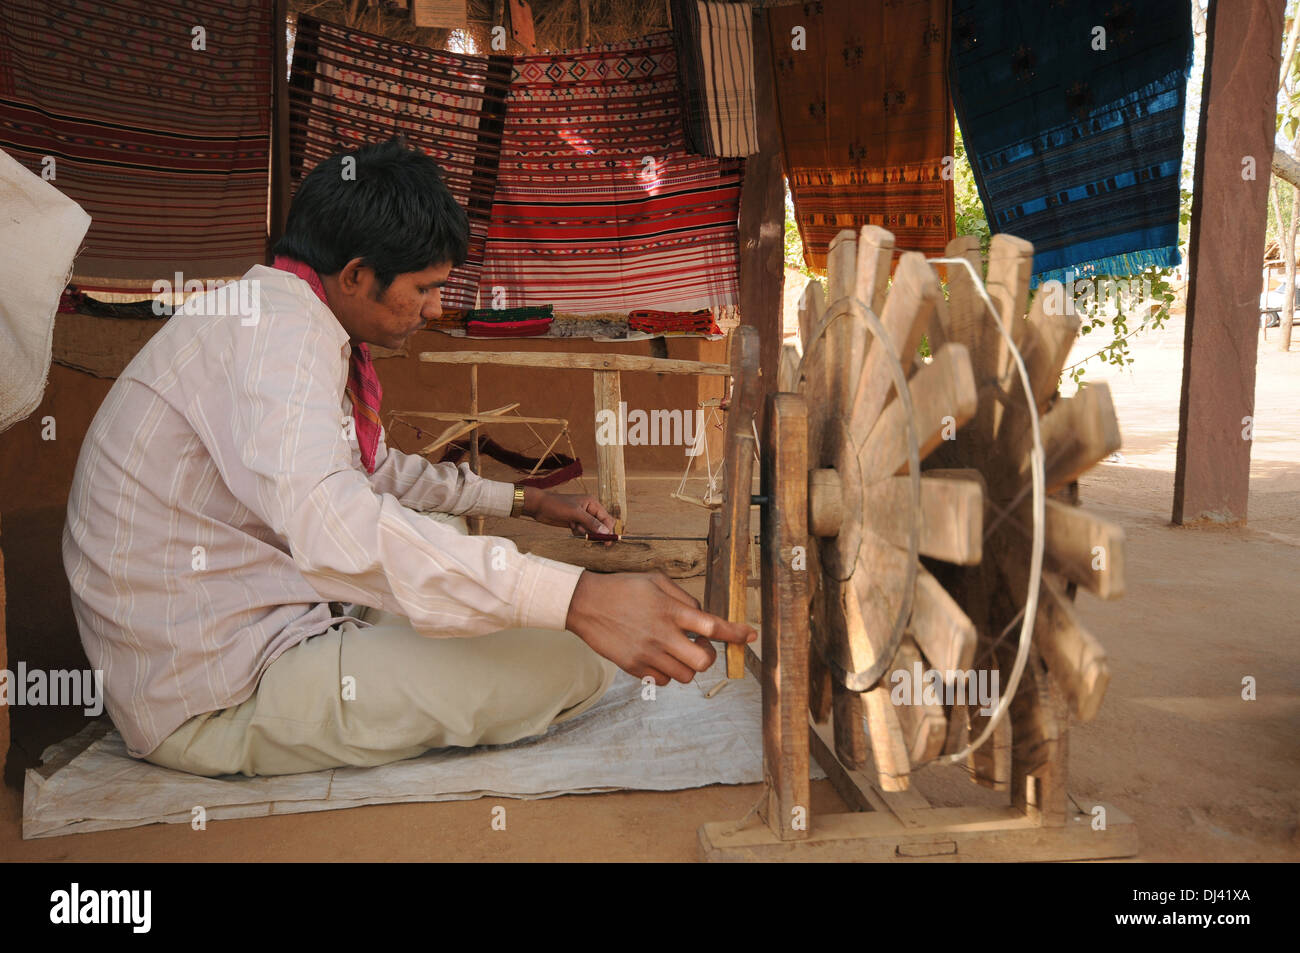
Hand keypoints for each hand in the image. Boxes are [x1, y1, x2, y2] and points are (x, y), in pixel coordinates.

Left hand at [523, 488, 615, 537]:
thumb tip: (606, 531)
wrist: (539, 506)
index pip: (606, 518)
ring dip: (585, 532)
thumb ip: (591, 522)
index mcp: (592, 503)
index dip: (608, 530)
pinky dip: (578, 532)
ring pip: (591, 530)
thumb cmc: (556, 505)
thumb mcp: (575, 513)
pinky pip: (583, 531)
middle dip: (596, 532)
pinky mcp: (575, 522)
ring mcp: (582, 517)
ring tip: (574, 526)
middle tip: (590, 538)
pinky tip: (571, 527)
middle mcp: (589, 510)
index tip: (607, 542)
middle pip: (600, 525)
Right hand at [564, 571, 756, 684]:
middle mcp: (663, 634)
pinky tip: (658, 658)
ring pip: (685, 676)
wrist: (586, 604)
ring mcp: (648, 653)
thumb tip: (702, 616)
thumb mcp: (657, 581)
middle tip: (698, 646)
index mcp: (671, 611)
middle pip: (704, 661)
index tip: (751, 636)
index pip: (713, 626)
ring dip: (687, 666)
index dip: (736, 633)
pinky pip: (662, 681)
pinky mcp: (634, 667)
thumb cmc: (623, 588)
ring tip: (675, 651)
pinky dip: (666, 674)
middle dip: (709, 656)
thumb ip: (684, 599)